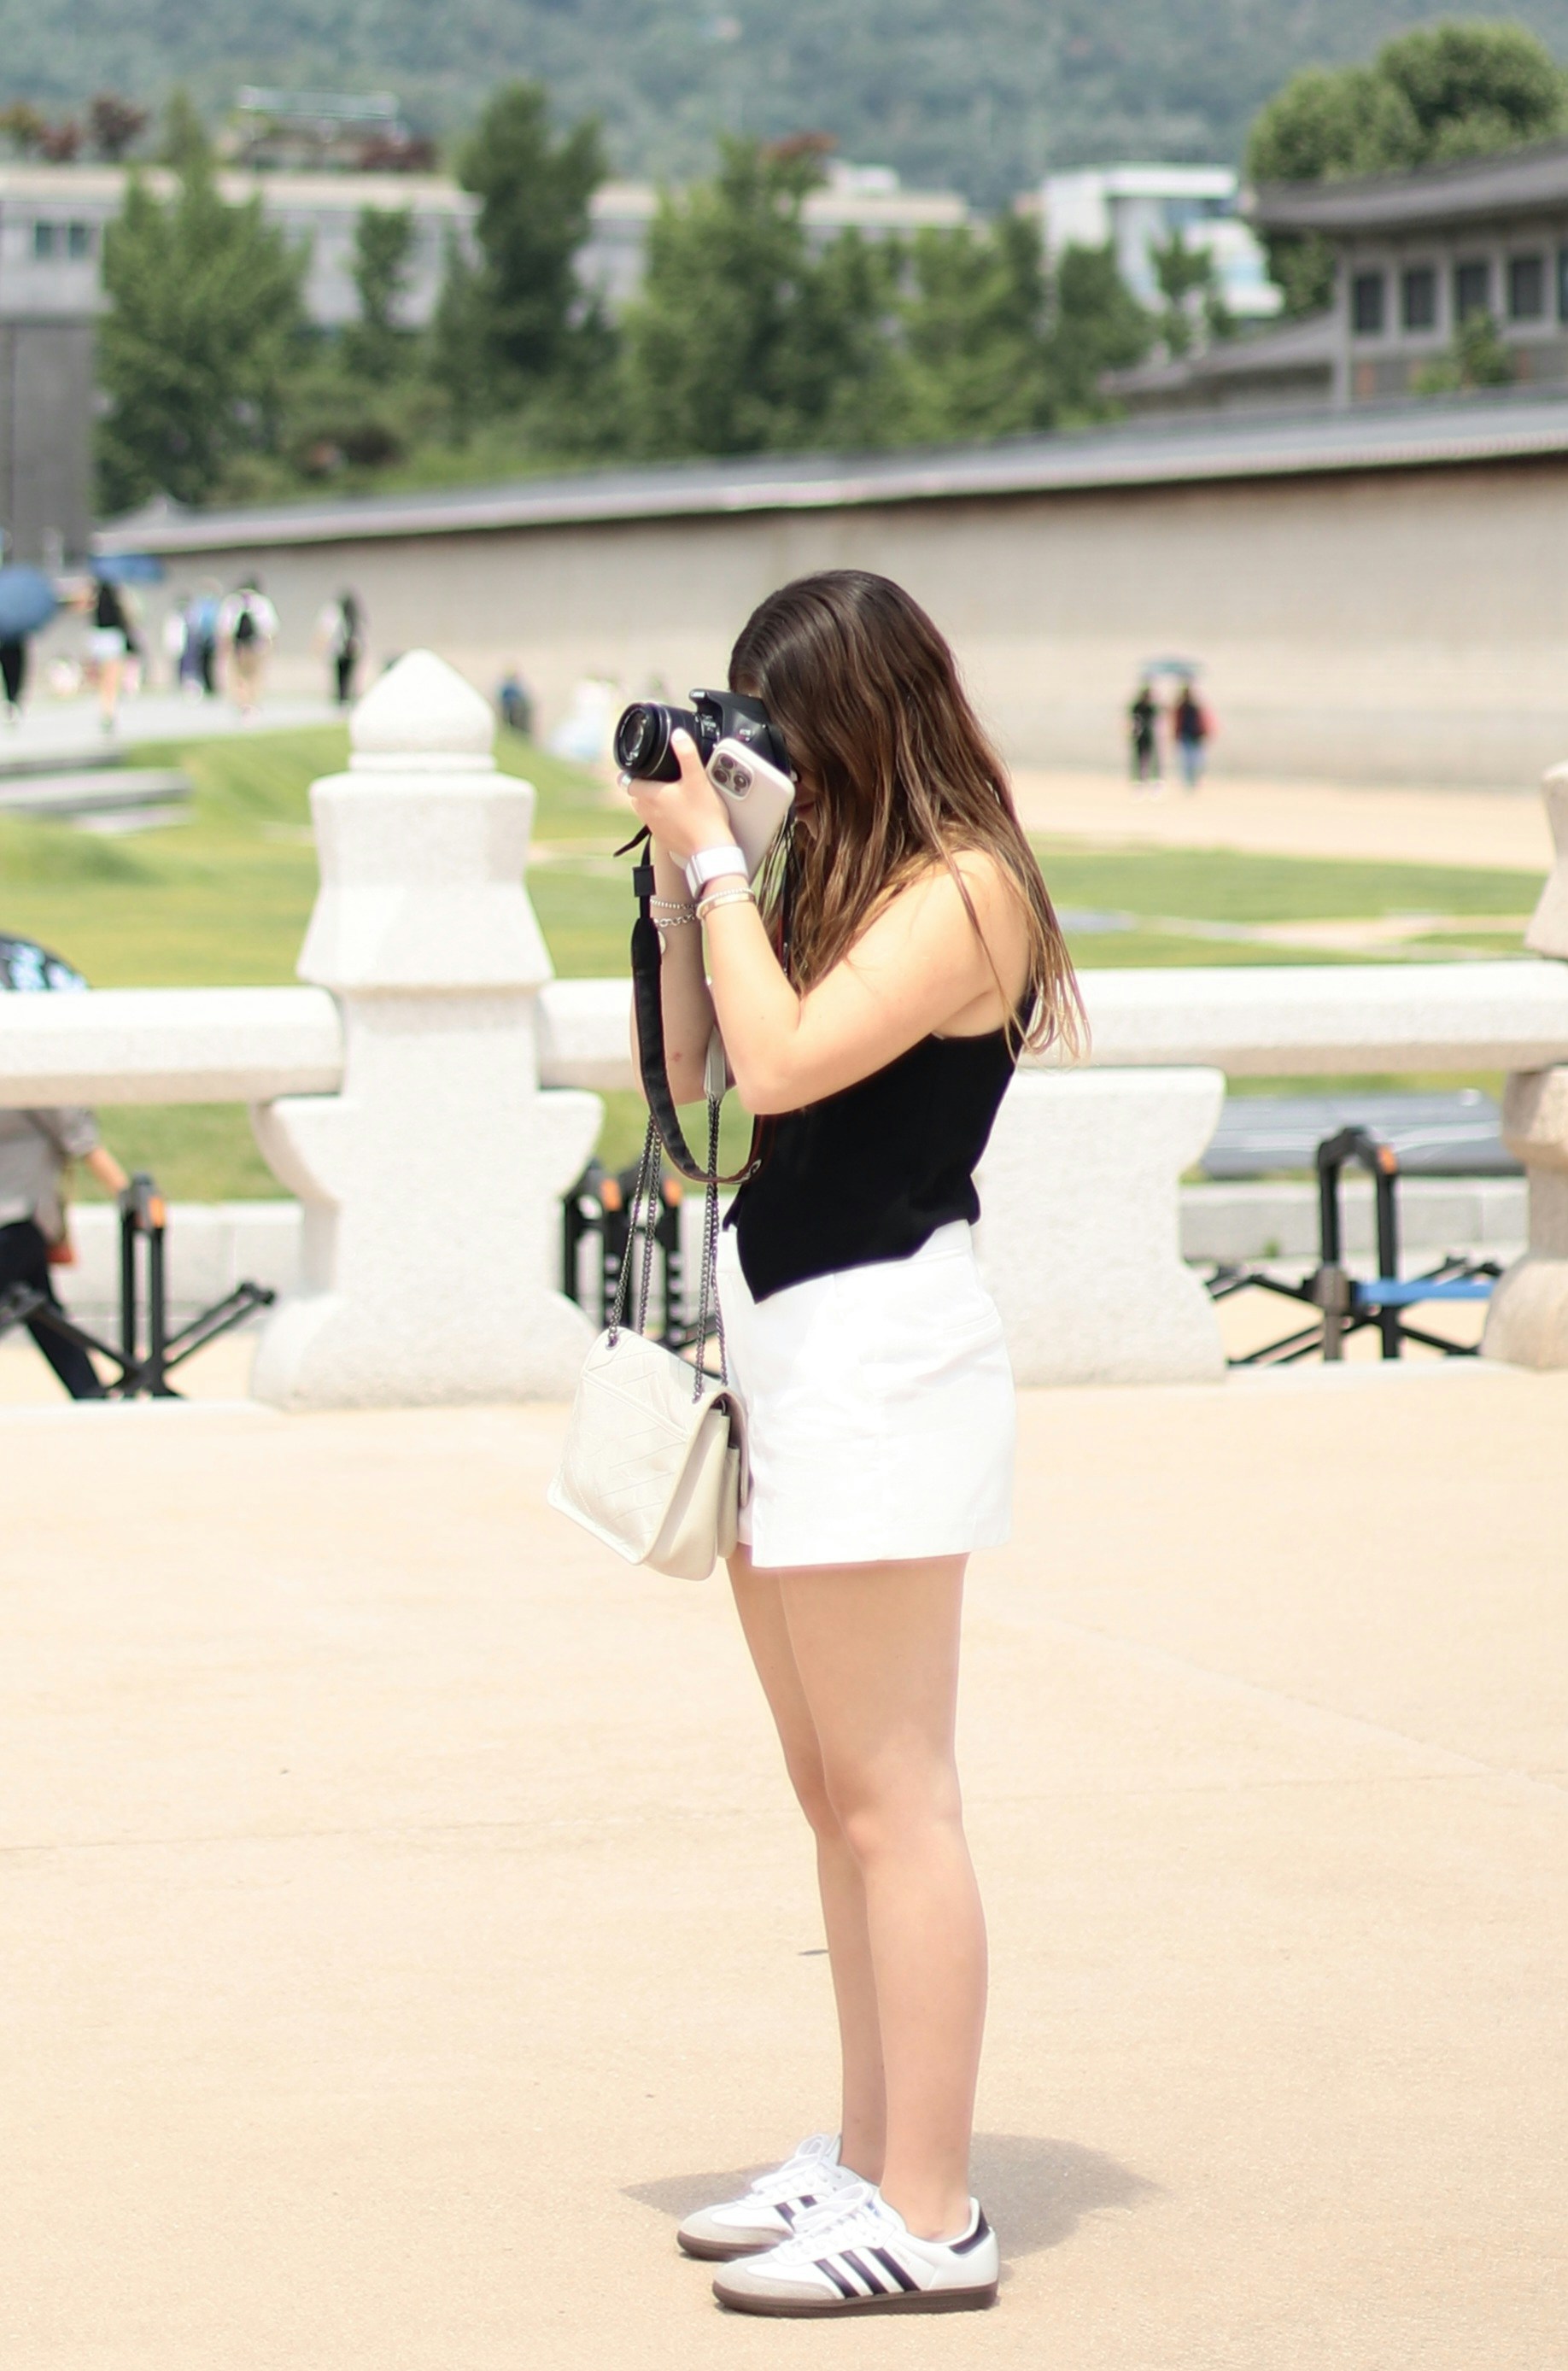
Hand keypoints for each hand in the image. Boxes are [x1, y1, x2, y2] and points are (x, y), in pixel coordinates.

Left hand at [620, 729, 735, 865]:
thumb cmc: (704, 816)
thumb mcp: (697, 779)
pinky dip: (664, 819)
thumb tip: (678, 735)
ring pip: (645, 812)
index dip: (632, 774)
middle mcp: (648, 813)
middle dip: (644, 788)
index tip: (640, 770)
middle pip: (636, 797)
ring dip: (653, 804)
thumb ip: (687, 754)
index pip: (628, 782)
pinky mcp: (665, 840)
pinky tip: (679, 816)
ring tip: (669, 797)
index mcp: (651, 796)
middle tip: (659, 780)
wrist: (711, 849)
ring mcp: (655, 828)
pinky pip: (658, 826)